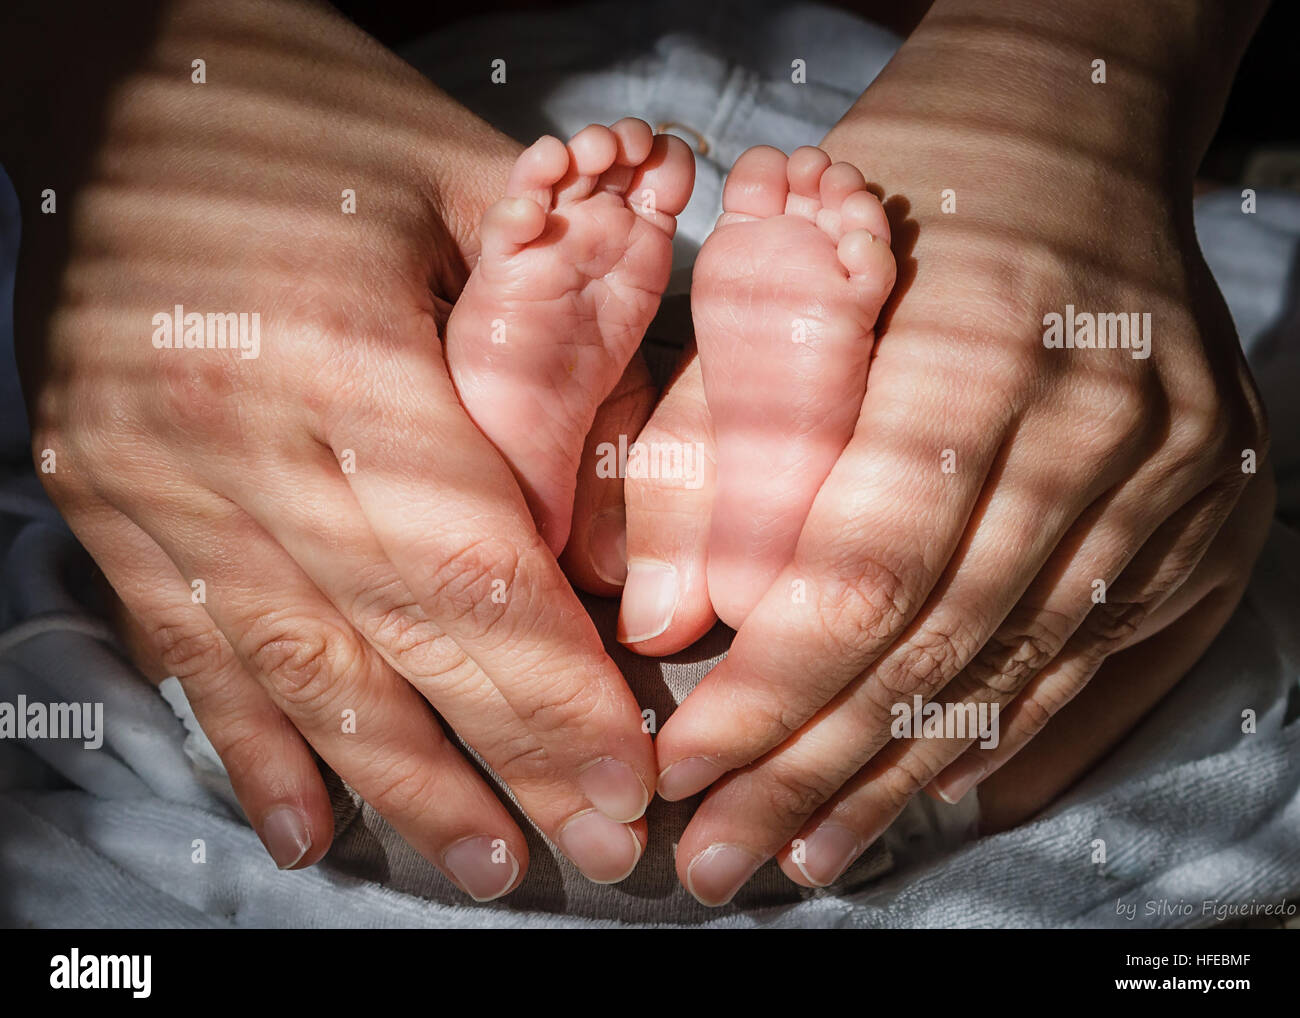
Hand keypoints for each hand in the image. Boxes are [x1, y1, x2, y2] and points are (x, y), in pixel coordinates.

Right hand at [7, 0, 654, 896]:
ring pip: (293, 670)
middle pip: (394, 640)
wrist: (118, 73)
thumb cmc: (315, 118)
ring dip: (394, 783)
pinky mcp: (104, 496)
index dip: (552, 689)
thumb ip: (571, 344)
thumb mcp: (471, 188)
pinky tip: (303, 826)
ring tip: (482, 864)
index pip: (472, 568)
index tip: (627, 778)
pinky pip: (185, 645)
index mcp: (335, 354)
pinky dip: (251, 744)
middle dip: (502, 759)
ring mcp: (149, 479)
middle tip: (588, 851)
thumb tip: (637, 510)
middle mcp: (230, 438)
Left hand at [625, 0, 1270, 902]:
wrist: (1074, 135)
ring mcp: (1176, 480)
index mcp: (982, 346)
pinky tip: (934, 801)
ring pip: (1019, 670)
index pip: (867, 570)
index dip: (773, 692)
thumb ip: (722, 443)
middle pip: (941, 643)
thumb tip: (671, 629)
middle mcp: (1105, 422)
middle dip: (816, 767)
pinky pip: (1108, 663)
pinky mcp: (1209, 518)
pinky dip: (1016, 740)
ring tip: (807, 854)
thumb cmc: (906, 191)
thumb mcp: (787, 272)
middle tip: (719, 857)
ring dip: (904, 777)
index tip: (683, 768)